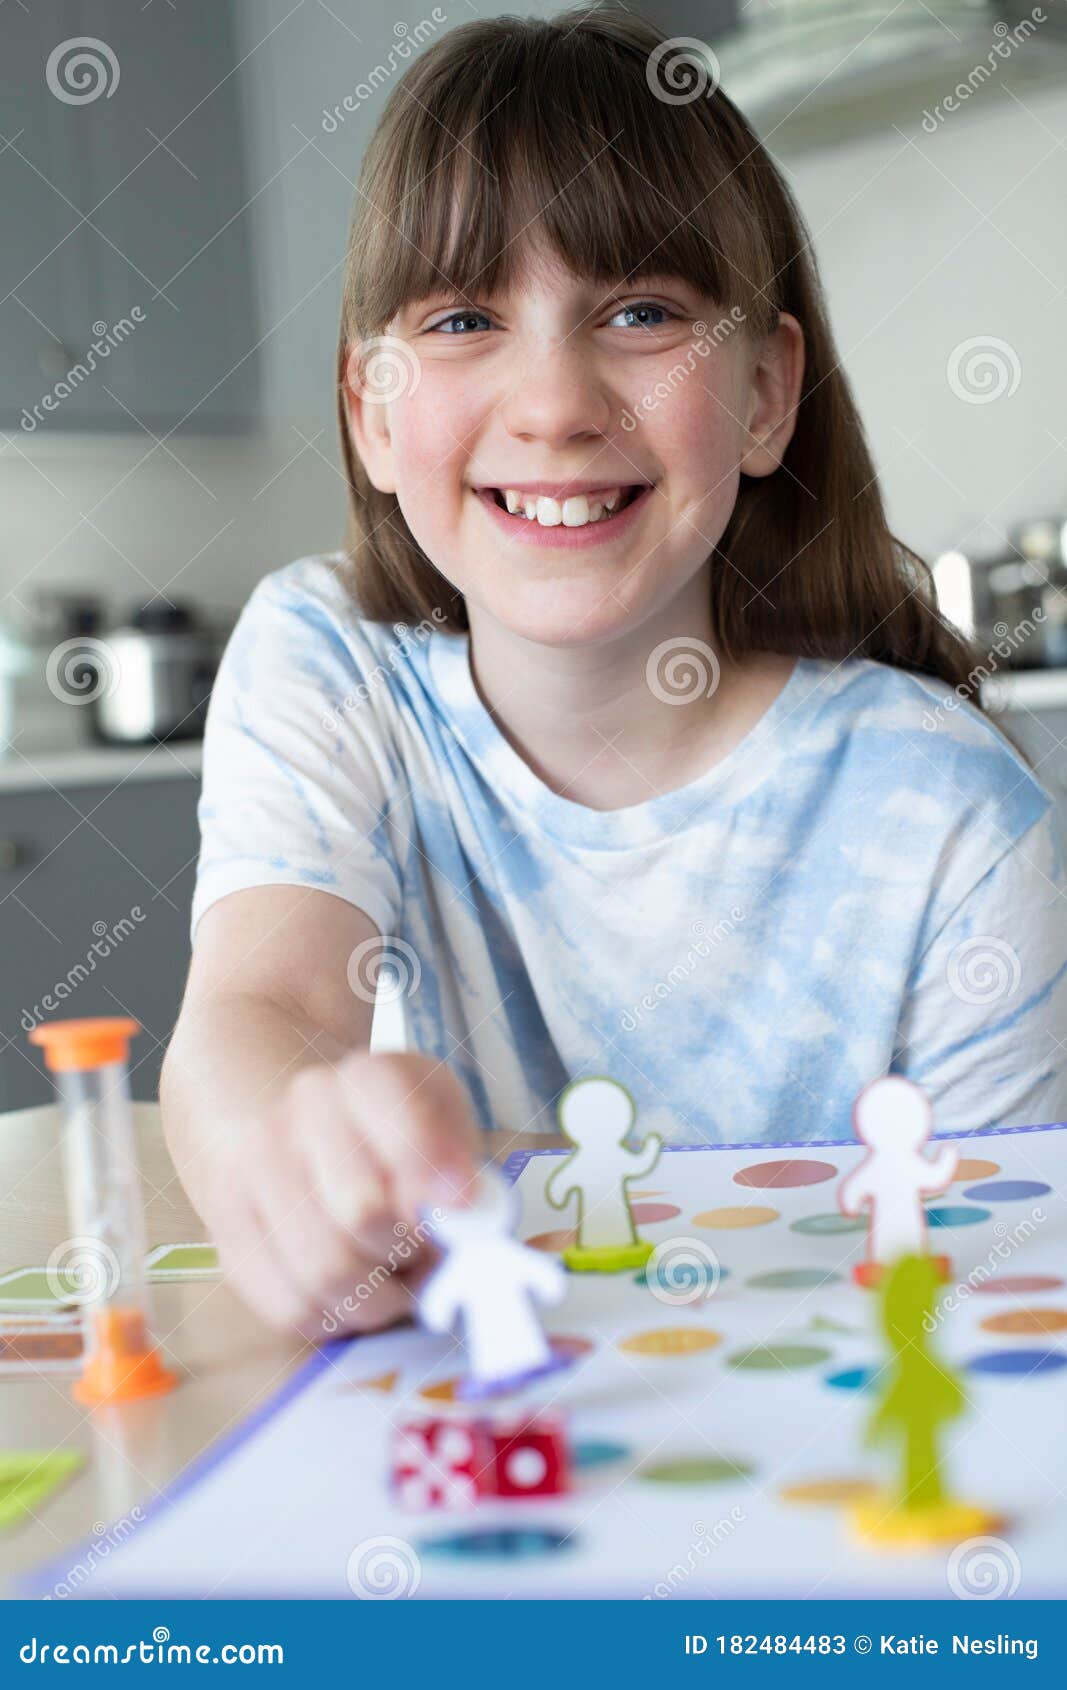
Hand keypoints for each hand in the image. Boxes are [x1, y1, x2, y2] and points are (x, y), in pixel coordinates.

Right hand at [197, 1050, 480, 1337]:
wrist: (300, 1130)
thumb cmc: (393, 1135)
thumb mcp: (443, 1122)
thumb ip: (456, 1157)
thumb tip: (456, 1204)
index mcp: (365, 1078)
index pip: (403, 1126)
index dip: (435, 1178)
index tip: (460, 1205)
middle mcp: (299, 1113)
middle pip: (361, 1213)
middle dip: (408, 1250)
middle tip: (422, 1251)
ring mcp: (253, 1169)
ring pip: (324, 1272)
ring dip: (376, 1295)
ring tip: (391, 1274)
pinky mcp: (227, 1232)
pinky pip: (290, 1307)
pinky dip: (333, 1316)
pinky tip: (351, 1291)